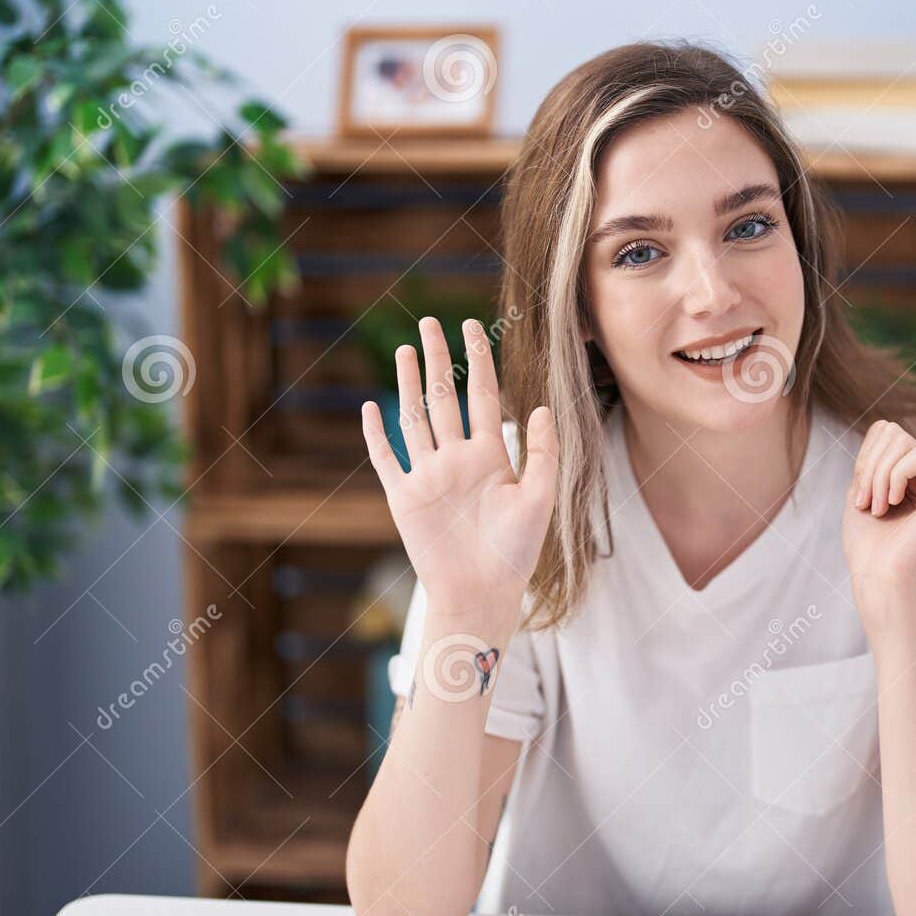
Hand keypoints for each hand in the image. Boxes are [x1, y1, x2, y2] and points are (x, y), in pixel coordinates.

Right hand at [362, 316, 557, 616]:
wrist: (481, 594)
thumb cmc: (515, 554)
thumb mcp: (540, 499)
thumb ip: (543, 454)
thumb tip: (543, 407)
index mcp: (490, 456)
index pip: (482, 395)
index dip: (477, 360)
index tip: (472, 326)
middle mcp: (457, 459)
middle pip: (445, 397)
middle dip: (437, 358)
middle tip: (430, 321)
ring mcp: (429, 476)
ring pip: (416, 419)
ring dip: (409, 384)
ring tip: (404, 350)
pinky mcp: (405, 498)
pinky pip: (386, 460)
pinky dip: (376, 435)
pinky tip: (371, 408)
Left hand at [842, 420, 915, 612]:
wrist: (880, 577)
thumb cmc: (869, 544)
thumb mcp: (863, 489)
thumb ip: (876, 457)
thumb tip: (884, 426)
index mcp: (915, 478)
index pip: (887, 433)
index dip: (866, 456)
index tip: (859, 495)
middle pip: (894, 431)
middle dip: (870, 465)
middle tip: (866, 502)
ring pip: (903, 440)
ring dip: (877, 475)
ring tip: (877, 507)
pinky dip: (893, 478)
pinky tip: (892, 504)